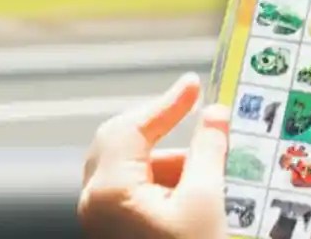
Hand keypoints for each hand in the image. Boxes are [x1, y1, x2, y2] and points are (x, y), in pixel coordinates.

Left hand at [78, 73, 229, 238]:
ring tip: (211, 169)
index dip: (167, 103)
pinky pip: (134, 190)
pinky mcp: (114, 231)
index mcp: (109, 190)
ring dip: (171, 161)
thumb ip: (208, 151)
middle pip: (125, 142)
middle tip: (197, 117)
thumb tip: (215, 115)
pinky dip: (165, 181)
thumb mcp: (205, 201)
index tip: (194, 86)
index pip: (132, 126)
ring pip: (132, 167)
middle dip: (165, 129)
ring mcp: (101, 219)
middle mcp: (95, 202)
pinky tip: (197, 191)